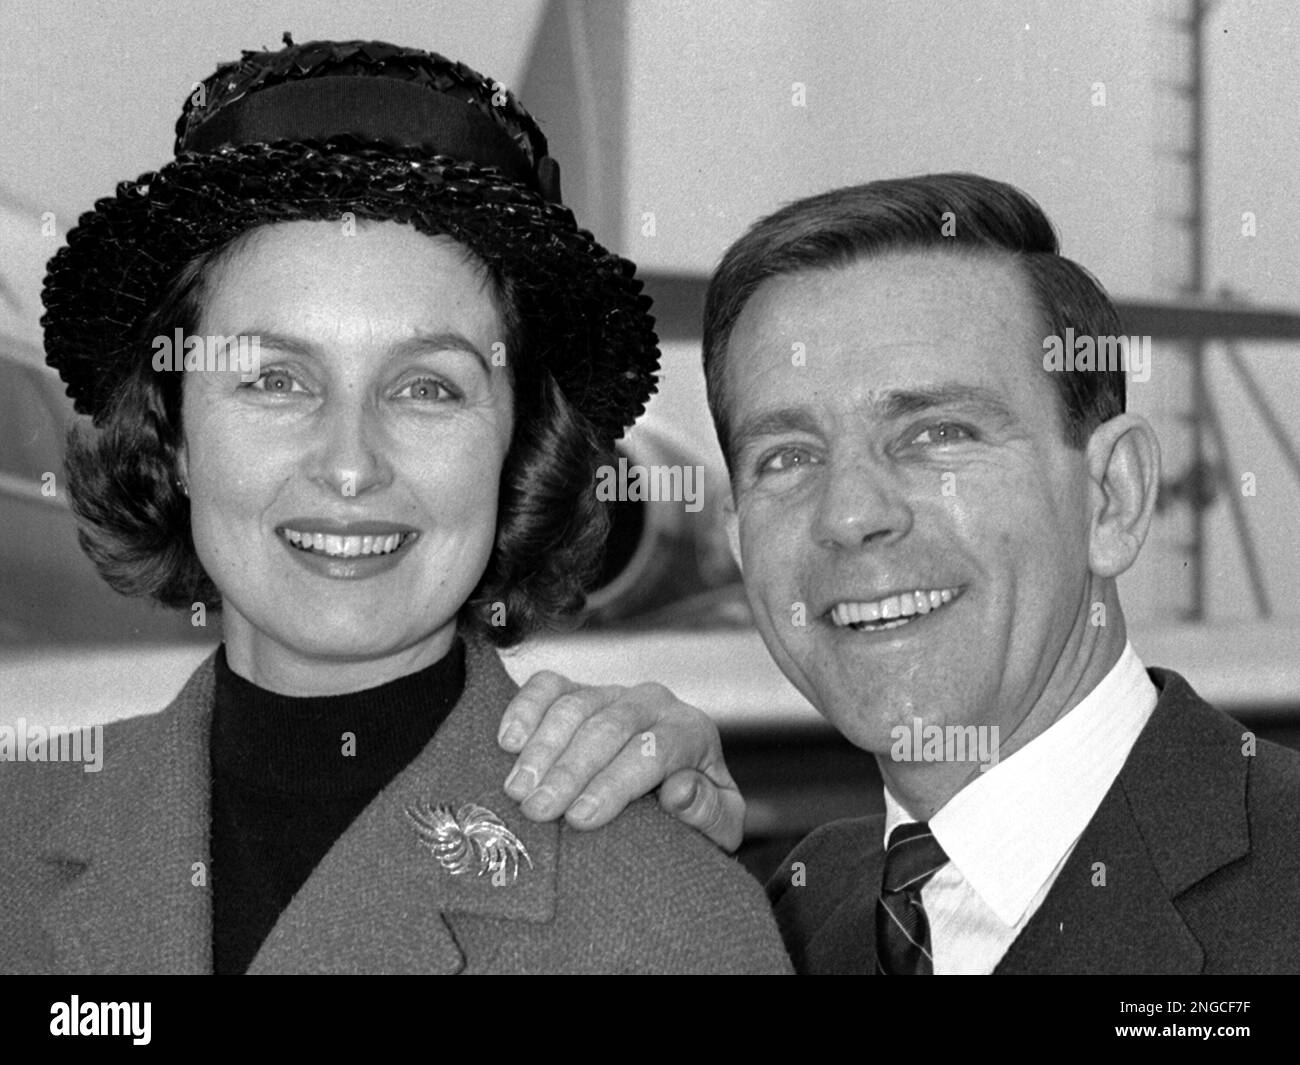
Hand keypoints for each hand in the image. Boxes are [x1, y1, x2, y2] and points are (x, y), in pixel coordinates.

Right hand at [497, 671, 745, 851]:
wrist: (673, 789)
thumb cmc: (694, 814)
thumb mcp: (718, 826)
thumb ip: (709, 811)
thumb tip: (679, 789)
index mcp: (692, 732)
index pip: (654, 751)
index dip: (615, 784)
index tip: (580, 818)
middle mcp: (654, 702)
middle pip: (608, 727)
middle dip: (570, 770)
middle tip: (537, 808)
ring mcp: (612, 692)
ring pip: (575, 706)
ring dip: (542, 748)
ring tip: (516, 789)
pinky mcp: (578, 689)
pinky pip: (548, 686)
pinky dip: (525, 707)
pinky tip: (507, 742)